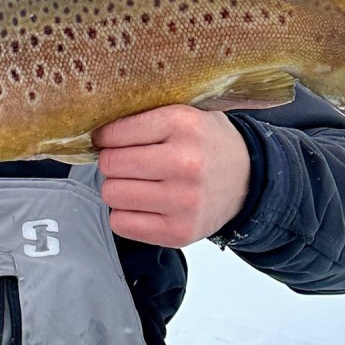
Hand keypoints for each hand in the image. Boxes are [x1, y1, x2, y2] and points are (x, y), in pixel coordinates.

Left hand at [93, 106, 250, 247]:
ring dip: (117, 188)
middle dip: (112, 163)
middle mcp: (184, 163)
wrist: (248, 179)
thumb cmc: (207, 144)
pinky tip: (143, 205)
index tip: (110, 140)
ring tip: (137, 183)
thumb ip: (146, 113)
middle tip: (126, 162)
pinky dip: (125, 215)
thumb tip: (95, 123)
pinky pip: (121, 224)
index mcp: (183, 124)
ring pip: (112, 194)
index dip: (106, 137)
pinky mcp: (179, 232)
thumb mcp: (185, 113)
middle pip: (110, 164)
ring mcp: (183, 201)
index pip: (114, 133)